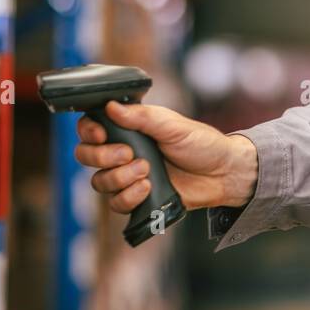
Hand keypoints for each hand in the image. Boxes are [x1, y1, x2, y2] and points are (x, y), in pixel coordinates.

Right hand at [75, 101, 257, 214]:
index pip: (91, 128)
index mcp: (130, 128)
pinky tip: (148, 188)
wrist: (223, 174)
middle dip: (102, 156)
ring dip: (119, 177)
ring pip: (99, 182)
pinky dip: (128, 197)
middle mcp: (124, 152)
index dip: (88, 131)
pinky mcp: (137, 198)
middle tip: (129, 154)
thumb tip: (112, 106)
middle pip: (86, 156)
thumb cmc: (202, 144)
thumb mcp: (174, 125)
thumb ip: (142, 117)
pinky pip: (116, 203)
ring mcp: (129, 176)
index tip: (102, 134)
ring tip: (147, 171)